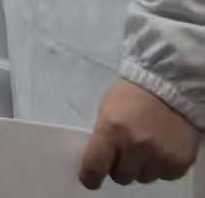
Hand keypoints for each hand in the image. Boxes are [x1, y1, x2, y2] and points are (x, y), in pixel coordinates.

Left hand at [79, 80, 199, 188]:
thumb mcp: (107, 109)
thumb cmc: (132, 95)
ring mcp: (159, 156)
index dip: (89, 177)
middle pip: (121, 177)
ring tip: (145, 147)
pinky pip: (164, 176)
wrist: (169, 87)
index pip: (94, 166)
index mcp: (110, 130)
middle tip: (124, 152)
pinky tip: (161, 148)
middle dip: (119, 167)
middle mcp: (135, 146)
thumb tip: (99, 158)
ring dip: (141, 167)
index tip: (90, 180)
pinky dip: (160, 167)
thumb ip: (103, 135)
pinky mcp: (179, 162)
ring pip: (143, 178)